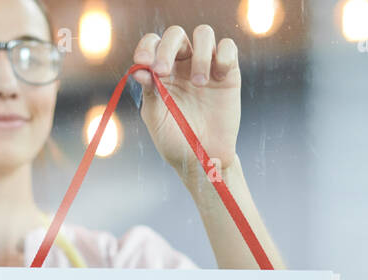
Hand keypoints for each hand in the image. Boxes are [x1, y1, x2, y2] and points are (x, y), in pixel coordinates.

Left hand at [131, 25, 240, 178]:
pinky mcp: (229, 72)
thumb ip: (150, 94)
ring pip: (204, 34)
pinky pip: (228, 47)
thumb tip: (139, 72)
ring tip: (199, 84)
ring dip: (200, 54)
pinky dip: (223, 57)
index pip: (152, 44)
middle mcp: (182, 64)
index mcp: (160, 72)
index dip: (147, 47)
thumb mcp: (158, 120)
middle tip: (163, 72)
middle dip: (167, 48)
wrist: (204, 158)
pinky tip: (219, 78)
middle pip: (176, 35)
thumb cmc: (176, 140)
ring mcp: (206, 66)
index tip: (143, 62)